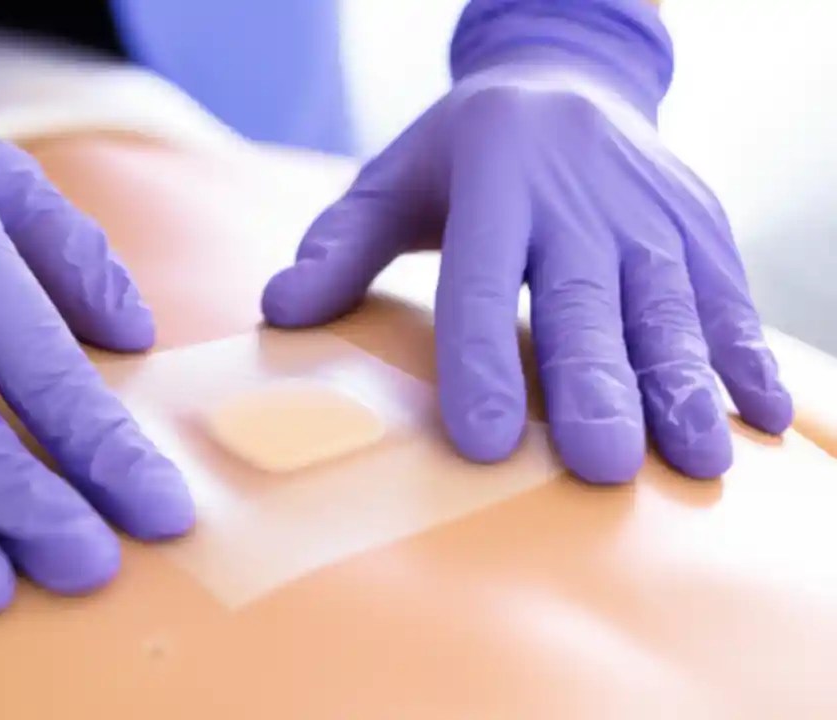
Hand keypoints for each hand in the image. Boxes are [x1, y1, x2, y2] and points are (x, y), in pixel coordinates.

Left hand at [262, 0, 791, 482]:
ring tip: (693, 460)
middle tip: (596, 465)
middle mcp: (579, 195)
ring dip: (682, 383)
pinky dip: (746, 353)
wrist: (568, 80)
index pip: (480, 281)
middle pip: (583, 300)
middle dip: (593, 384)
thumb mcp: (392, 180)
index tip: (482, 443)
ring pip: (667, 303)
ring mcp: (649, 209)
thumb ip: (339, 245)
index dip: (481, 361)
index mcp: (495, 180)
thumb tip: (280, 310)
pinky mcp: (700, 222)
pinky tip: (760, 416)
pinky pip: (728, 293)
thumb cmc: (462, 154)